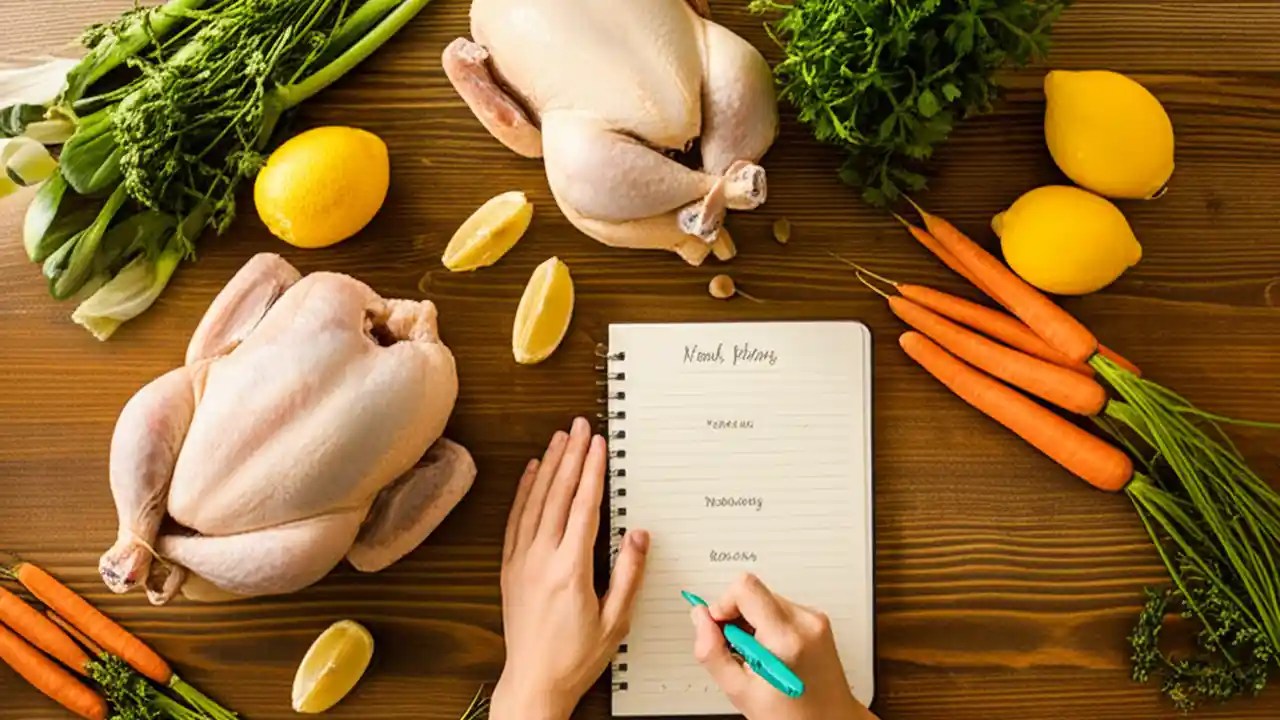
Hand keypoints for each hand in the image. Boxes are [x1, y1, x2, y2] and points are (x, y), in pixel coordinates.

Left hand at [491, 417, 649, 719]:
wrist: (533, 681)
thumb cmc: (575, 657)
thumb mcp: (616, 620)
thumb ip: (629, 574)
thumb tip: (637, 535)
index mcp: (570, 569)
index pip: (584, 506)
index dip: (592, 471)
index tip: (598, 445)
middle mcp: (541, 559)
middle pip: (558, 494)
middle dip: (571, 456)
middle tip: (580, 427)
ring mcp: (521, 561)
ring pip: (535, 501)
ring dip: (549, 465)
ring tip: (560, 438)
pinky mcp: (509, 567)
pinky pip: (516, 519)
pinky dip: (524, 491)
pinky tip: (531, 472)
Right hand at [692, 574, 877, 719]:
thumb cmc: (791, 716)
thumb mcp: (739, 690)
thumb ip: (711, 651)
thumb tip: (699, 617)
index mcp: (785, 638)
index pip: (744, 587)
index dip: (723, 605)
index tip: (720, 628)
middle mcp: (804, 621)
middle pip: (753, 592)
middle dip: (737, 617)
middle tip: (739, 650)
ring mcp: (815, 619)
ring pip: (765, 599)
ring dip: (753, 622)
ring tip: (758, 656)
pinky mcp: (818, 620)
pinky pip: (780, 608)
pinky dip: (769, 625)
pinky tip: (771, 652)